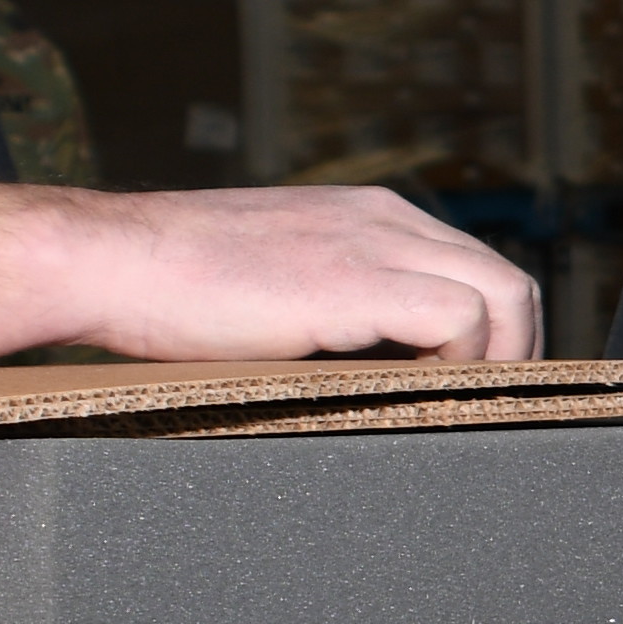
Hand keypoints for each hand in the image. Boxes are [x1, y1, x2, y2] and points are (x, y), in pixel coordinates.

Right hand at [53, 186, 541, 360]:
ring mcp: (373, 244)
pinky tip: (420, 394)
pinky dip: (462, 361)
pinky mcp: (356, 281)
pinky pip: (461, 316)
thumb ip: (327, 304)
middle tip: (491, 406)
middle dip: (516, 348)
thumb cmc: (165, 285)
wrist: (106, 260)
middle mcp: (382, 218)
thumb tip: (362, 368)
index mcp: (365, 215)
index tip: (476, 380)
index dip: (490, 327)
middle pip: (504, 277)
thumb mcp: (270, 279)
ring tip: (464, 408)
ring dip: (500, 358)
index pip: (470, 263)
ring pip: (501, 293)